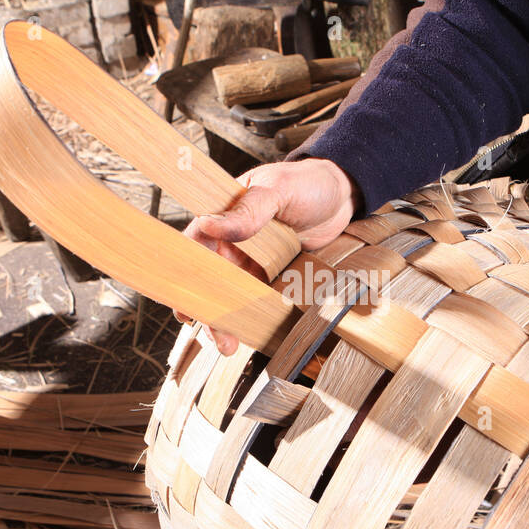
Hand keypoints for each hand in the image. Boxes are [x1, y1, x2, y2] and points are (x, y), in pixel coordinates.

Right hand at [179, 157, 360, 354]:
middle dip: (208, 309)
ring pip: (231, 294)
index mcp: (225, 214)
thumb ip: (249, 210)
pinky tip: (252, 335)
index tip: (183, 301)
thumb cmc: (308, 183)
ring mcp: (253, 260)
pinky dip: (253, 317)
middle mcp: (234, 241)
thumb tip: (209, 225)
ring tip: (228, 345)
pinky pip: (259, 299)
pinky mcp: (273, 275)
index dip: (185, 272)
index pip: (196, 244)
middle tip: (215, 335)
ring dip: (227, 320)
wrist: (345, 195)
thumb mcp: (278, 191)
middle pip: (210, 278)